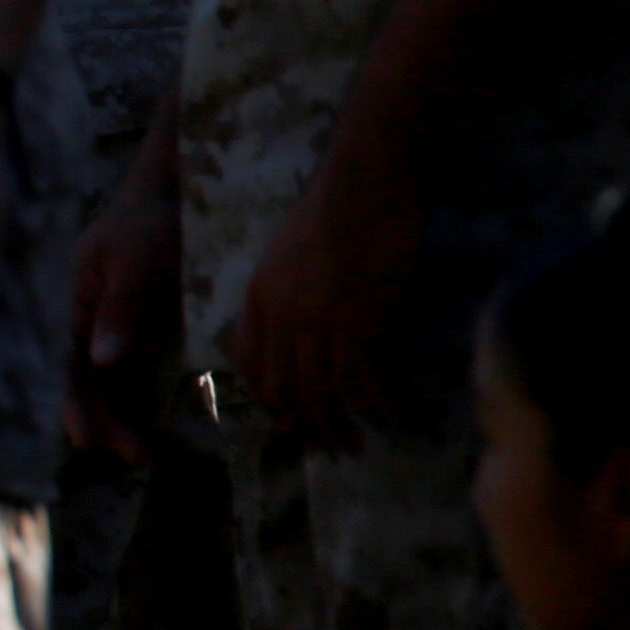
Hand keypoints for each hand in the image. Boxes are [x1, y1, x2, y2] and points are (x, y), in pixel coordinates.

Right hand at [65, 135, 186, 460]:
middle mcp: (90, 329)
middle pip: (88, 389)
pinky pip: (142, 387)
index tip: (83, 437)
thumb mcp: (134, 258)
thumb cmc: (150, 220)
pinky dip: (152, 412)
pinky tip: (169, 435)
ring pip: (114, 395)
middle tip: (141, 456)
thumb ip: (119, 307)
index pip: (65, 363)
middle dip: (108, 426)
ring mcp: (118, 338)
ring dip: (130, 427)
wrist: (183, 197)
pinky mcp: (147, 343)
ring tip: (157, 456)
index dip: (71, 402)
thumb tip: (102, 357)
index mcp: (73, 306)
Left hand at [226, 141, 424, 454]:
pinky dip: (367, 403)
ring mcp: (314, 322)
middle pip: (280, 390)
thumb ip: (286, 295)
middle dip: (302, 425)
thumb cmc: (337, 212)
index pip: (248, 365)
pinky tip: (381, 413)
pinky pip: (353, 379)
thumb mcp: (288, 256)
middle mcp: (277, 317)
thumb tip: (301, 330)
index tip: (289, 417)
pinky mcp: (353, 321)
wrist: (365, 184)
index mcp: (257, 299)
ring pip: (315, 393)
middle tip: (325, 444)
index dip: (267, 398)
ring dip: (334, 426)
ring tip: (352, 444)